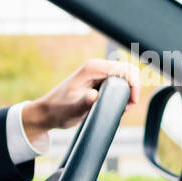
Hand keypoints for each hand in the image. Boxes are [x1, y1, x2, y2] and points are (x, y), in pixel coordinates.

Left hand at [22, 59, 143, 144]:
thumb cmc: (58, 110)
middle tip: (125, 108)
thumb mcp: (71, 109)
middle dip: (132, 90)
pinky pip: (118, 86)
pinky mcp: (99, 83)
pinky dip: (121, 96)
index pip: (125, 69)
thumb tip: (94, 96)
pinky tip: (114, 107)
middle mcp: (97, 67)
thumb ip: (83, 102)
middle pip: (128, 73)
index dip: (134, 84)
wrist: (47, 113)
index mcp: (93, 67)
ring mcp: (99, 74)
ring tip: (118, 109)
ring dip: (127, 94)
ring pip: (125, 80)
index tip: (131, 103)